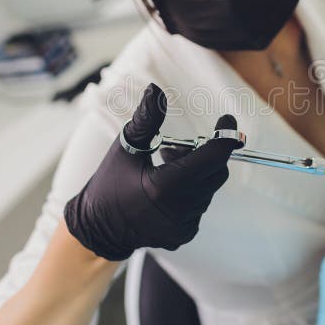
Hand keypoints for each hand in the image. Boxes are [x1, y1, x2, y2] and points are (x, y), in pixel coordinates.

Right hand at [64, 83, 240, 260]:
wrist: (97, 228)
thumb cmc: (109, 182)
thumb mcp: (126, 146)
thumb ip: (147, 119)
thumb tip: (156, 90)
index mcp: (165, 186)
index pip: (213, 157)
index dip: (225, 135)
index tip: (226, 120)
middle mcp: (179, 209)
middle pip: (216, 172)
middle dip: (203, 154)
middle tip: (172, 149)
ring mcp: (183, 225)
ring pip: (209, 189)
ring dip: (194, 173)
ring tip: (164, 168)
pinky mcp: (184, 234)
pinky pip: (200, 205)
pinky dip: (190, 192)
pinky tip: (166, 190)